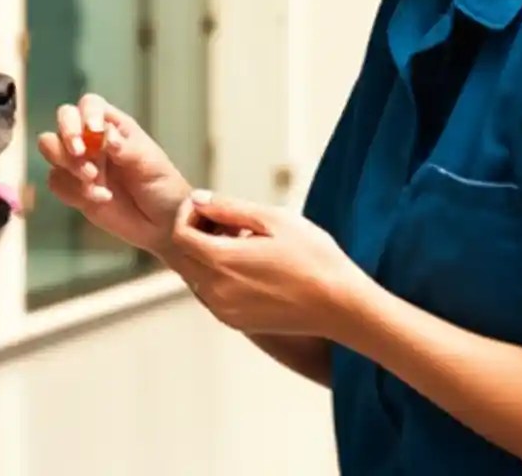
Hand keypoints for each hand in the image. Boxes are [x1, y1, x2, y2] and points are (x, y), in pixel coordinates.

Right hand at [37, 94, 190, 256]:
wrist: (160, 224)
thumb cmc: (162, 186)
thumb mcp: (151, 164)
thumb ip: (127, 148)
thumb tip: (106, 135)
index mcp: (113, 126)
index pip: (90, 105)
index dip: (86, 113)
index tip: (93, 130)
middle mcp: (92, 140)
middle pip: (63, 119)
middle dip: (66, 134)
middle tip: (80, 153)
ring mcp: (79, 163)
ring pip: (51, 148)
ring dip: (68, 163)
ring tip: (94, 180)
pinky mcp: (72, 189)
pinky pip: (55, 182)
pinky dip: (72, 191)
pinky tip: (100, 198)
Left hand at [170, 190, 369, 338]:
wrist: (341, 306)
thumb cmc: (314, 258)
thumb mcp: (273, 220)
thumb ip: (229, 208)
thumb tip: (197, 199)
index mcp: (222, 261)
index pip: (180, 234)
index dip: (188, 214)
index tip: (208, 206)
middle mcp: (216, 290)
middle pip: (185, 255)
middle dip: (197, 233)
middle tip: (230, 222)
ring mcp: (224, 310)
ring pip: (197, 275)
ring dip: (208, 256)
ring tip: (244, 243)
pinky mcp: (235, 323)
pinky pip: (212, 294)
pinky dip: (219, 277)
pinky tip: (251, 267)